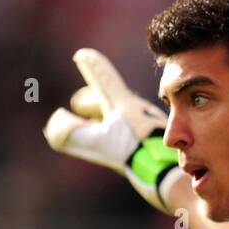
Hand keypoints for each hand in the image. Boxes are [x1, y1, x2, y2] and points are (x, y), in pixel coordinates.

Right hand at [44, 48, 184, 212]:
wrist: (171, 173)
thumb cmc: (135, 156)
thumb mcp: (97, 144)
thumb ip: (68, 133)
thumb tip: (57, 121)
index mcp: (123, 104)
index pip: (103, 78)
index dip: (91, 66)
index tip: (83, 55)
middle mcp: (138, 110)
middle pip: (108, 98)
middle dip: (91, 103)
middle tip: (80, 107)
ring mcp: (150, 126)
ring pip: (121, 117)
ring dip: (107, 122)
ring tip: (99, 130)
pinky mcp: (157, 143)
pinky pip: (134, 134)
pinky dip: (122, 139)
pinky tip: (126, 150)